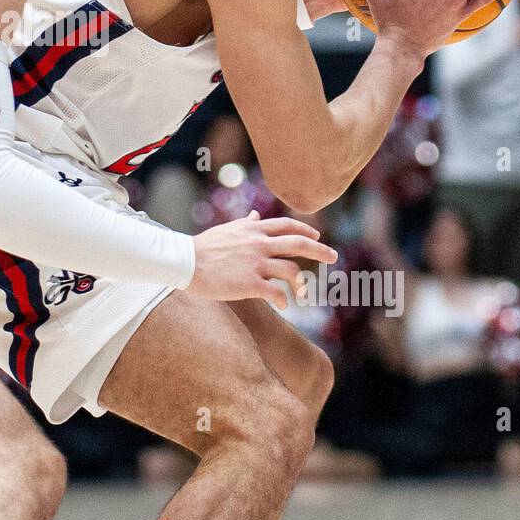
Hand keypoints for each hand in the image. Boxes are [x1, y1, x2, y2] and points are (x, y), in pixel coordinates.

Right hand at [188, 211, 336, 305]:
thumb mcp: (227, 229)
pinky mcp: (250, 283)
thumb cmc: (204, 246)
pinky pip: (276, 293)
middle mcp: (259, 244)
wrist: (186, 261)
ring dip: (301, 283)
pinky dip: (284, 300)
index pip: (287, 226)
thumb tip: (255, 214)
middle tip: (333, 257)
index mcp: (254, 230)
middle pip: (298, 244)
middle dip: (319, 251)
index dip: (305, 230)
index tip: (317, 237)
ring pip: (291, 271)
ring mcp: (256, 263)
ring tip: (303, 293)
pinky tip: (283, 306)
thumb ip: (245, 222)